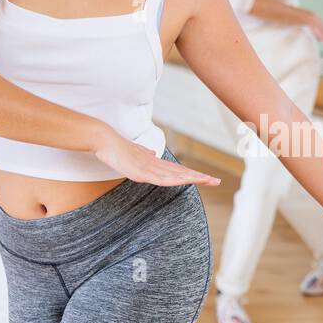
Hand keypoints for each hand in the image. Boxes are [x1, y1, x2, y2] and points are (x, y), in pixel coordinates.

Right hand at [93, 132, 222, 186]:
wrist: (106, 141)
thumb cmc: (118, 148)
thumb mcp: (135, 154)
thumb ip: (145, 154)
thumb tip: (152, 153)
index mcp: (156, 163)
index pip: (179, 170)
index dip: (193, 174)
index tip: (207, 178)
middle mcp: (156, 164)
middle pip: (182, 172)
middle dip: (199, 177)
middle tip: (217, 181)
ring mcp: (149, 168)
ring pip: (174, 175)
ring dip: (191, 178)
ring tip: (206, 181)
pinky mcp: (141, 172)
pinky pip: (160, 178)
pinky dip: (173, 180)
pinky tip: (183, 181)